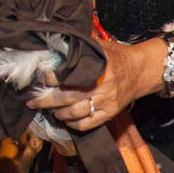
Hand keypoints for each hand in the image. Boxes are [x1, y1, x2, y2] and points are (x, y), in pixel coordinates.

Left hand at [26, 39, 159, 131]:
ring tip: (51, 111)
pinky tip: (67, 120)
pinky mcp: (110, 114)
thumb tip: (55, 50)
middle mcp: (101, 88)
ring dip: (59, 114)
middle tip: (33, 101)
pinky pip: (89, 124)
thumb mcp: (98, 47)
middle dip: (47, 101)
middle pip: (68, 97)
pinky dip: (74, 125)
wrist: (140, 72)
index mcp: (98, 70)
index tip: (42, 78)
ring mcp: (106, 103)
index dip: (52, 78)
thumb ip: (79, 50)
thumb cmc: (117, 57)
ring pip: (76, 113)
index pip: (68, 76)